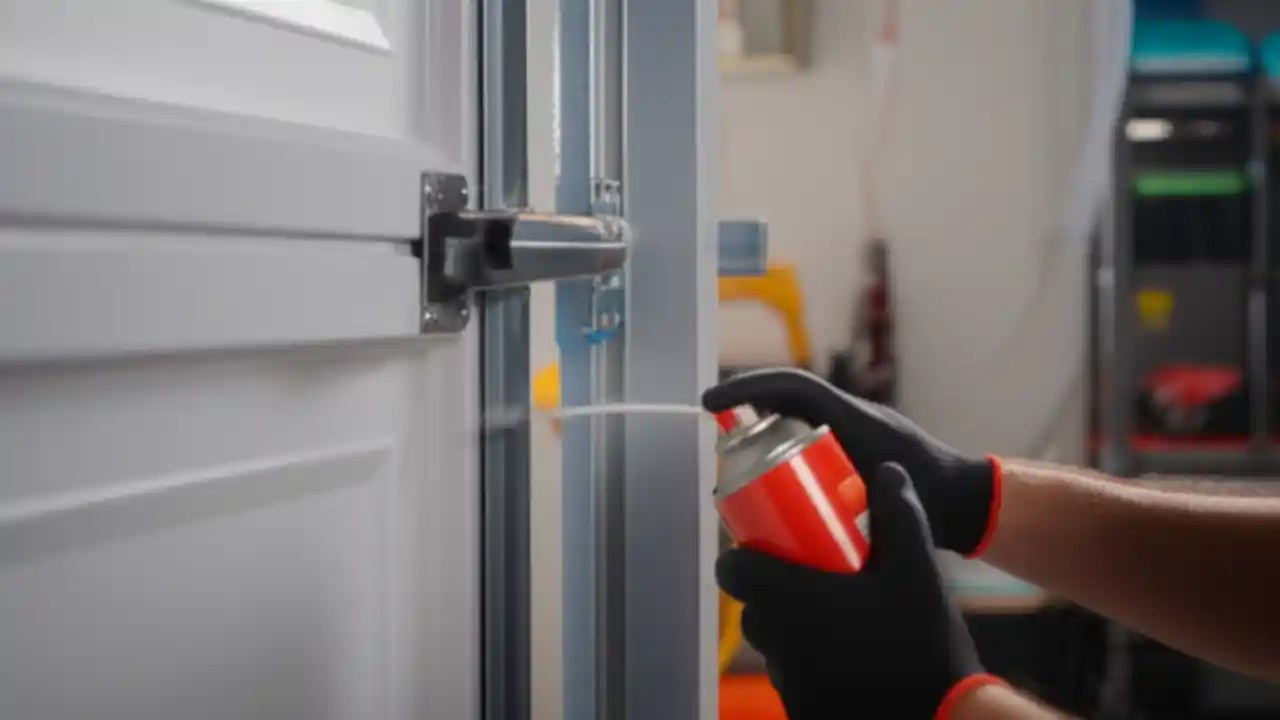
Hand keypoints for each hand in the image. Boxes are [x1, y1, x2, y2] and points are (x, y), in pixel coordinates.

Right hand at [704, 368, 999, 555]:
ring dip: (757, 433)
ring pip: (789, 418)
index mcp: (853, 417)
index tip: (709, 404)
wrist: (966, 500)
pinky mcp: (847, 447)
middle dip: (743, 413)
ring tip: (733, 475)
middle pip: (782, 400)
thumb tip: (792, 531)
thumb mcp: (891, 502)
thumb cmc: (934, 499)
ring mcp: (847, 427)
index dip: (746, 388)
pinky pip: (802, 437)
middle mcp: (847, 414)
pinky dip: (776, 450)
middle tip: (719, 450)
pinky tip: (764, 490)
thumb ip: (852, 512)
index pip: (792, 386)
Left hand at [717, 464, 1003, 719]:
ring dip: (789, 627)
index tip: (765, 547)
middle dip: (771, 589)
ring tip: (831, 615)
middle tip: (807, 575)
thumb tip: (887, 470)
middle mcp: (778, 642)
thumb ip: (901, 514)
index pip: (731, 571)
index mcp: (791, 601)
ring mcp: (788, 682)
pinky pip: (793, 678)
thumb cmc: (924, 640)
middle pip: (753, 606)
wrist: (941, 717)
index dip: (741, 556)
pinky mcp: (801, 710)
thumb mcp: (918, 569)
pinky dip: (807, 664)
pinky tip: (843, 657)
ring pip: (772, 643)